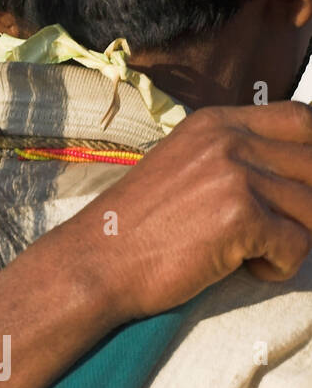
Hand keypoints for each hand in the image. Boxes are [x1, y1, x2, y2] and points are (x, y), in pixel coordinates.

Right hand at [63, 102, 311, 321]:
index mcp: (213, 124)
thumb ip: (232, 156)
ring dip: (290, 239)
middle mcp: (227, 141)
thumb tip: (292, 172)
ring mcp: (235, 176)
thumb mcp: (182, 166)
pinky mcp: (241, 217)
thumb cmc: (136, 225)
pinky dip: (279, 267)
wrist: (96, 261)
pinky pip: (299, 246)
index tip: (296, 184)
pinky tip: (244, 267)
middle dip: (303, 206)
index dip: (309, 154)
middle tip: (270, 229)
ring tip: (250, 251)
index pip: (301, 120)